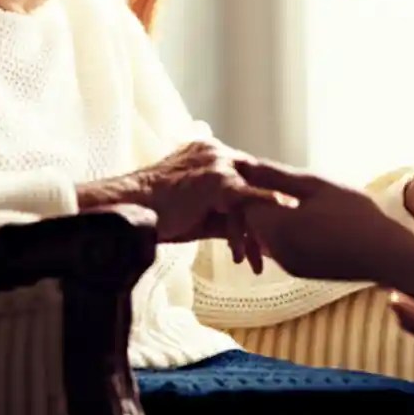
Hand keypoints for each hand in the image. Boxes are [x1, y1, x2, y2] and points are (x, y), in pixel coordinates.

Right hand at [79, 140, 275, 272]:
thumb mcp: (194, 210)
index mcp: (208, 153)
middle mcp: (215, 152)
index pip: (244, 174)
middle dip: (268, 213)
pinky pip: (248, 197)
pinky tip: (283, 216)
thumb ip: (220, 211)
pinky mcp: (217, 180)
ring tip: (258, 262)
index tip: (276, 221)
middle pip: (254, 180)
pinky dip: (267, 206)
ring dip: (256, 230)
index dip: (260, 199)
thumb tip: (246, 231)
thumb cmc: (155, 214)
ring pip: (251, 195)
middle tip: (285, 236)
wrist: (127, 211)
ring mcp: (217, 163)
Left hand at [235, 160, 413, 301]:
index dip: (250, 184)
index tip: (265, 171)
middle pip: (251, 220)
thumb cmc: (356, 214)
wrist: (387, 255)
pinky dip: (284, 230)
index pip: (243, 204)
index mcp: (277, 229)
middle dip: (259, 200)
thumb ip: (276, 176)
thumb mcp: (316, 186)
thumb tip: (244, 164)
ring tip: (300, 197)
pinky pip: (279, 245)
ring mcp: (287, 264)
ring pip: (265, 233)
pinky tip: (310, 217)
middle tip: (283, 181)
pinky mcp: (299, 270)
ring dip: (273, 215)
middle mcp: (276, 252)